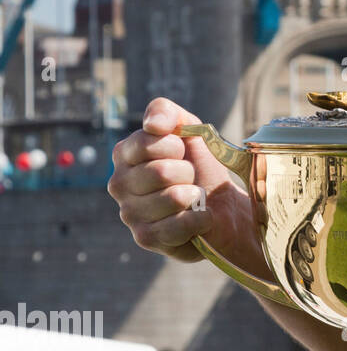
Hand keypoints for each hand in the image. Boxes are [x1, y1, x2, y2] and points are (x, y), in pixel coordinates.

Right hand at [107, 97, 271, 279]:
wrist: (224, 204)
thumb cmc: (201, 166)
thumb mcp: (189, 129)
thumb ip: (167, 112)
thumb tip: (152, 124)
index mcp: (125, 154)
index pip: (147, 143)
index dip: (176, 146)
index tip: (182, 152)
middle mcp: (119, 184)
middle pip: (161, 172)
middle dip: (188, 173)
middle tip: (190, 179)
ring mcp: (130, 213)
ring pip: (172, 198)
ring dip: (196, 196)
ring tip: (194, 198)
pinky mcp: (146, 238)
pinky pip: (179, 225)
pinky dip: (200, 219)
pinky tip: (200, 217)